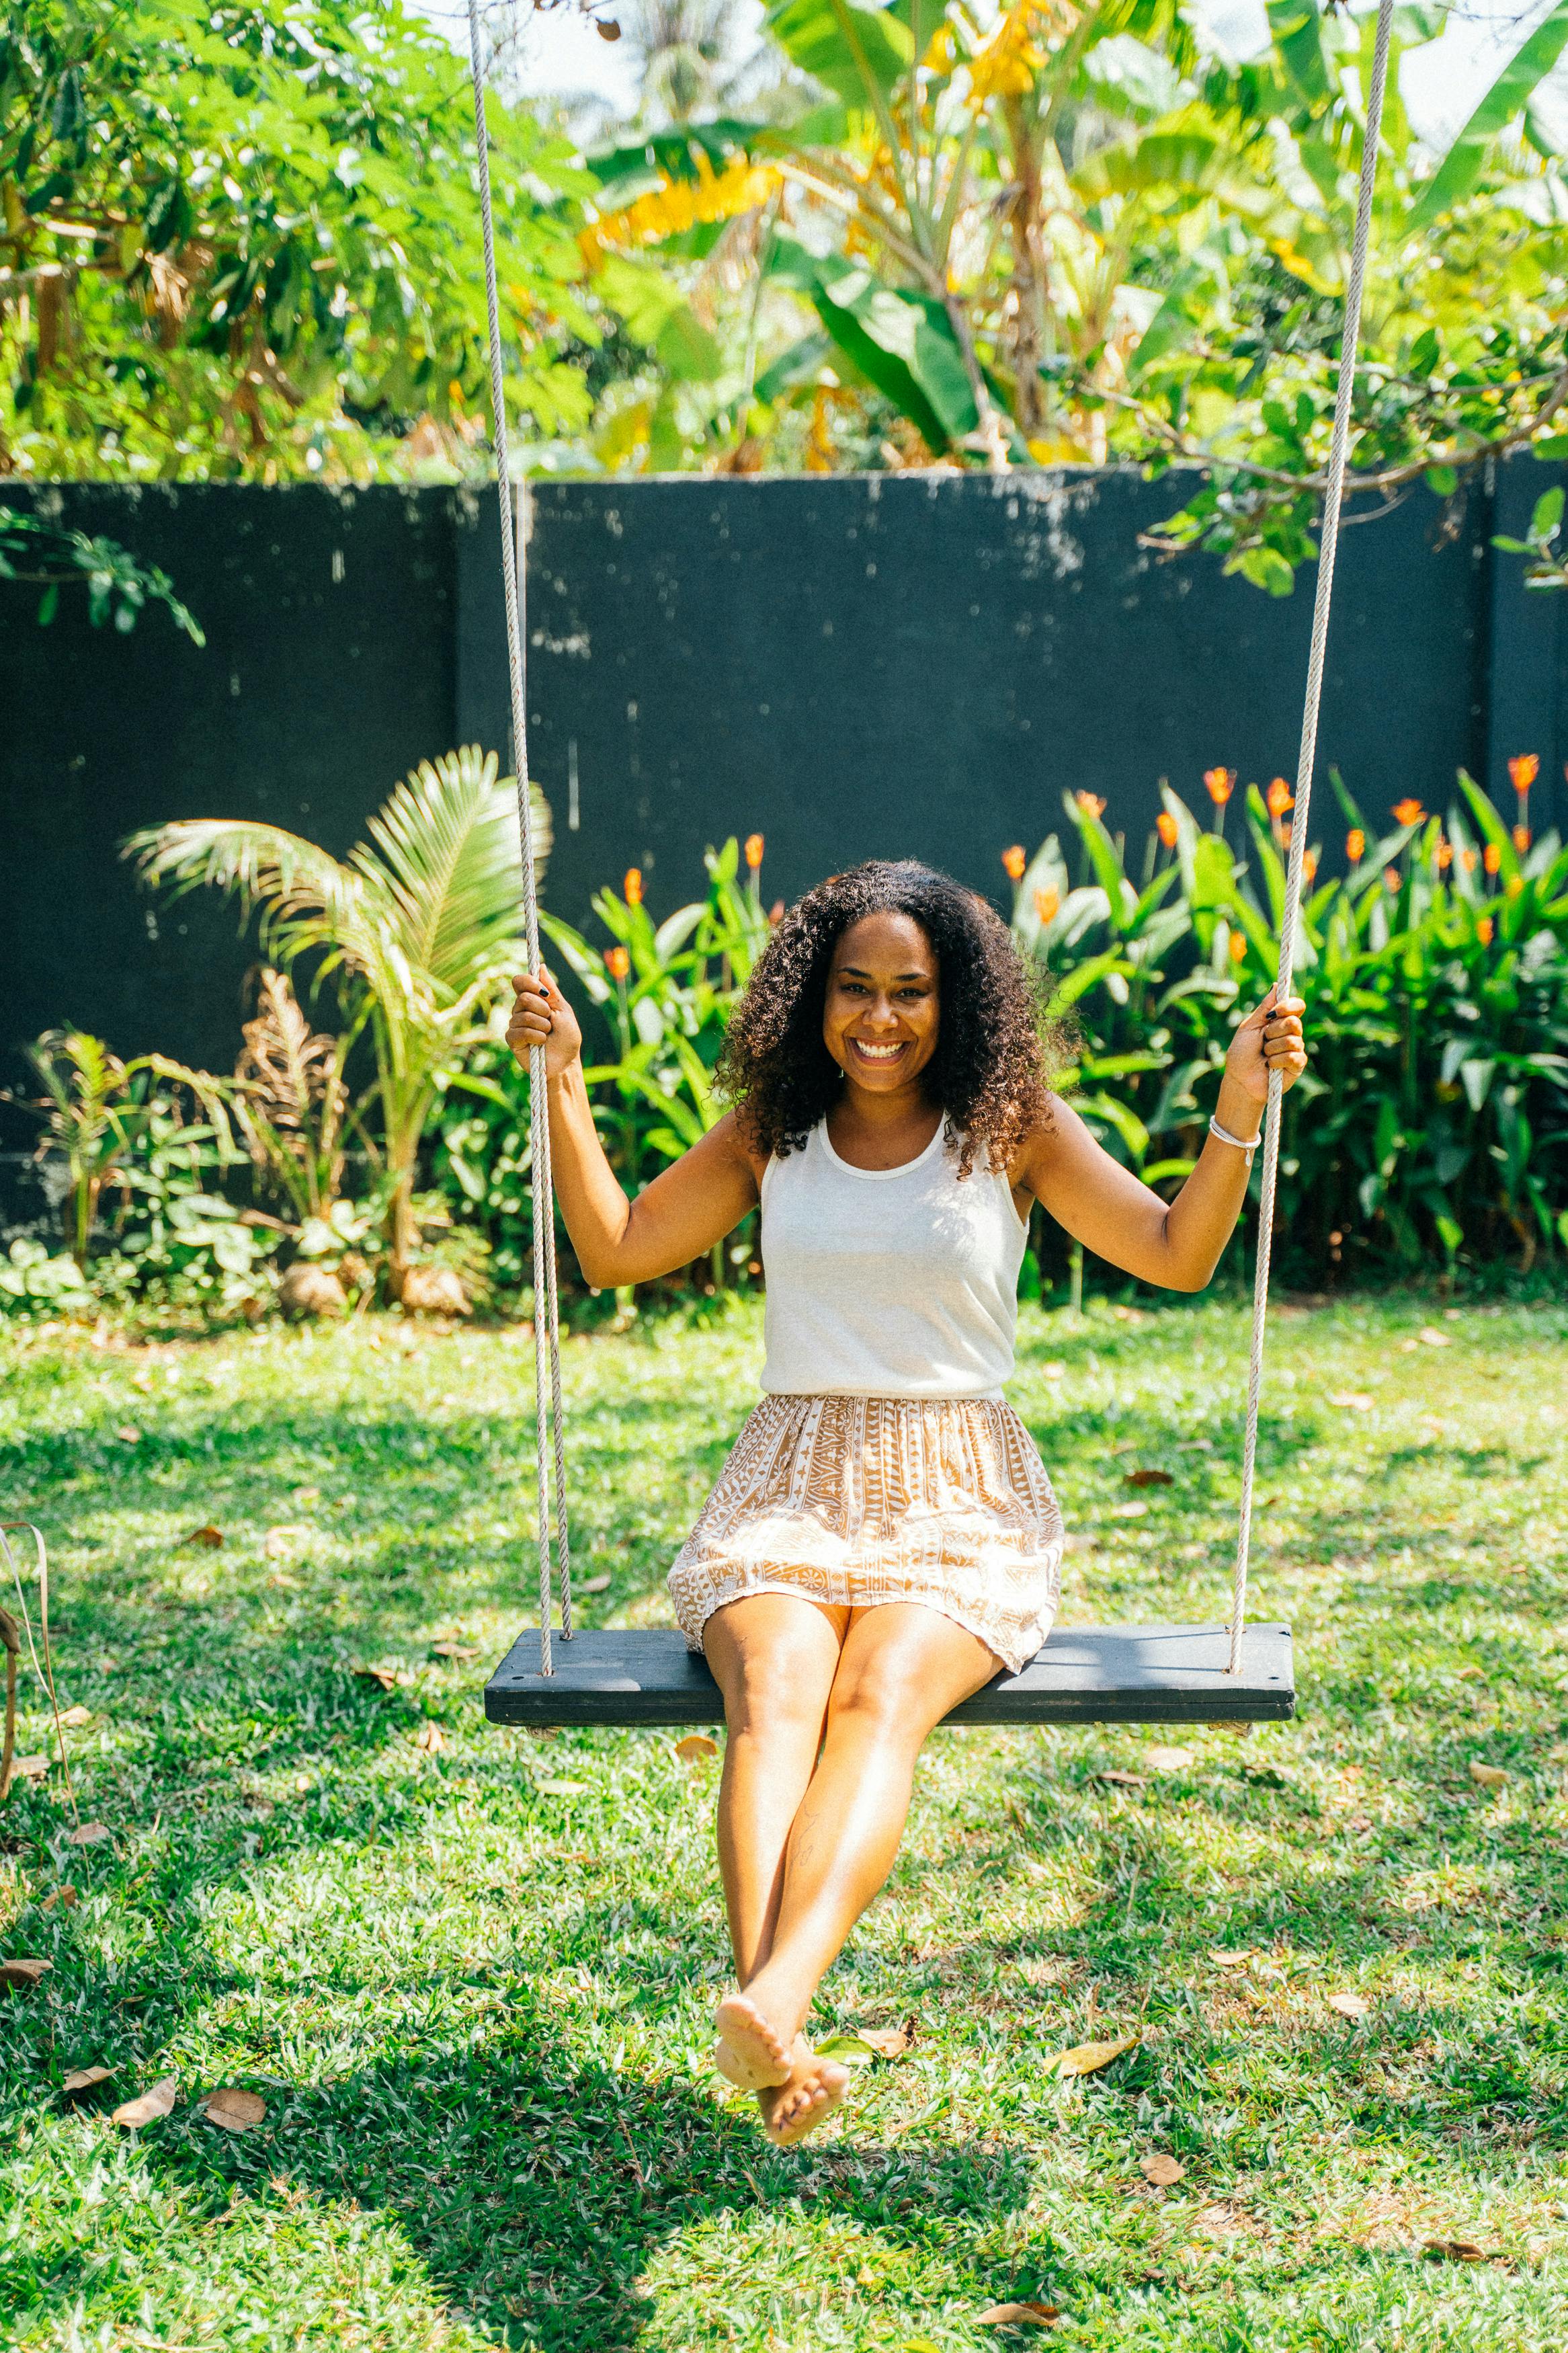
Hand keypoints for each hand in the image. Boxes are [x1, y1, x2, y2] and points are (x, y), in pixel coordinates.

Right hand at [506, 969, 581, 1079]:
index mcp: (533, 1000)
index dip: (529, 982)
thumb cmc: (567, 1036)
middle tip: (551, 1020)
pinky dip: (536, 1036)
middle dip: (542, 1009)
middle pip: (523, 998)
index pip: (520, 982)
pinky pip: (520, 1031)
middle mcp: (521, 1010)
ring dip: (542, 1025)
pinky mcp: (512, 1040)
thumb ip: (551, 990)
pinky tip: (541, 1042)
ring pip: (523, 1015)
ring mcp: (515, 1025)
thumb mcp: (563, 1009)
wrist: (566, 1061)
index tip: (543, 991)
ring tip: (548, 1034)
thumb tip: (541, 967)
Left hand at [1224, 988, 1307, 1106]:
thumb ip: (1264, 1007)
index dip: (1289, 1006)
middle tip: (1263, 1041)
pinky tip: (1270, 1066)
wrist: (1240, 1080)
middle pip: (1294, 1022)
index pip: (1297, 1006)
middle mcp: (1291, 1033)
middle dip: (1273, 1032)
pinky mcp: (1298, 1065)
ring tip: (1264, 1056)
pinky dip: (1277, 1061)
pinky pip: (1293, 1056)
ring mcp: (1296, 1049)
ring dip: (1272, 1048)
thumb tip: (1275, 986)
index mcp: (1279, 1021)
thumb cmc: (1241, 1054)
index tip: (1274, 1013)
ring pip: (1292, 1040)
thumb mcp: (1249, 1027)